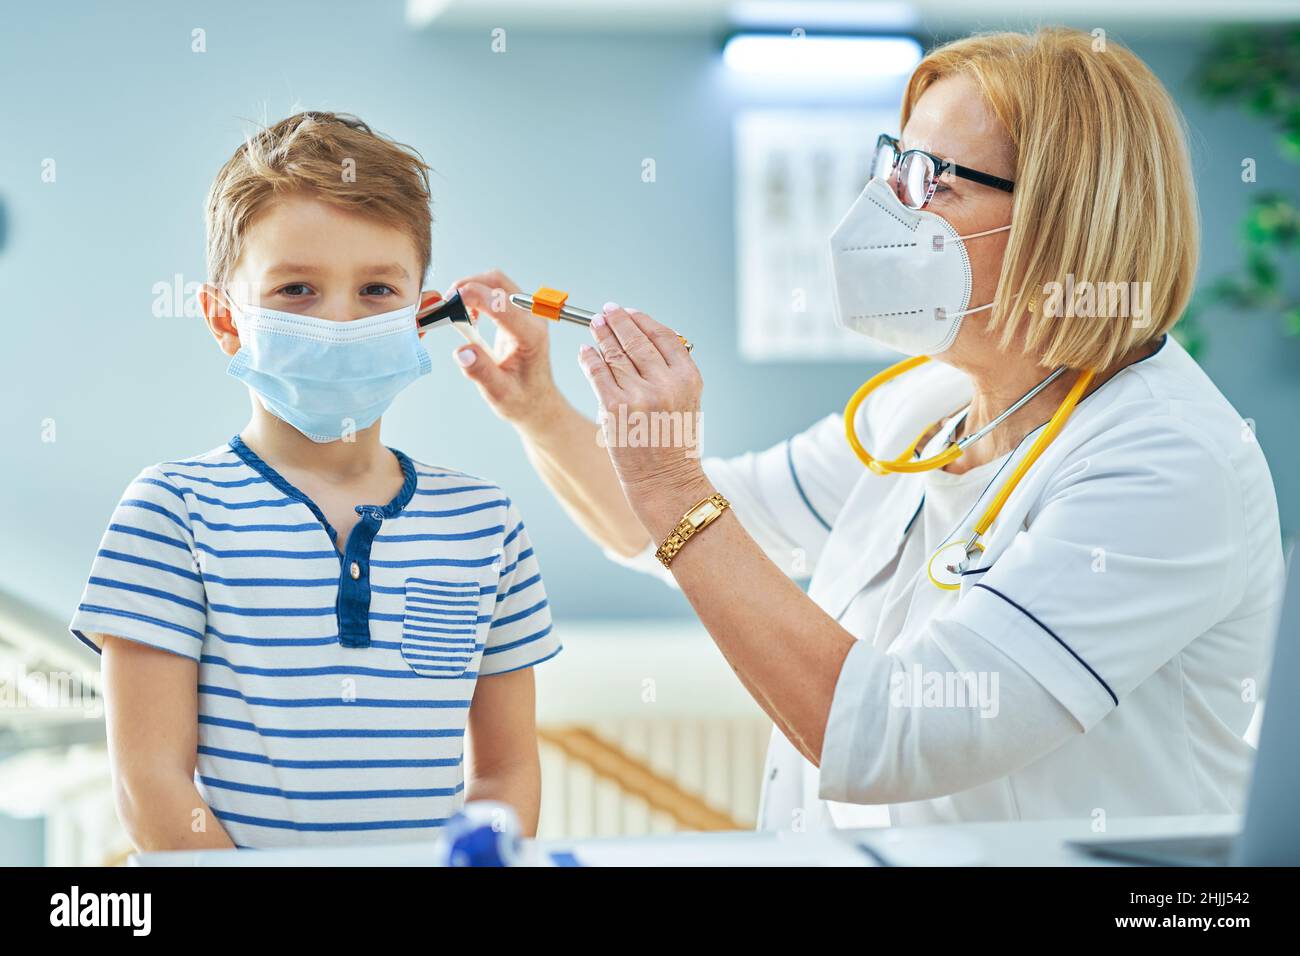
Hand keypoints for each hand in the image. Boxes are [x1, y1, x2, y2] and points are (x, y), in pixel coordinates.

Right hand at [447, 269, 563, 432]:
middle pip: (498, 282)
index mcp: (531, 336)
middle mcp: (532, 319)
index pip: (502, 305)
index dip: (474, 297)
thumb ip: (481, 372)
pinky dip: (475, 296)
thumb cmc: (521, 399)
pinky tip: (467, 318)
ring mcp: (526, 313)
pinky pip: (494, 292)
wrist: (536, 402)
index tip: (449, 302)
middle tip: (446, 304)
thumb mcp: (499, 393)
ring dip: (470, 289)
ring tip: (455, 313)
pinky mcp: (517, 314)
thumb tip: (462, 352)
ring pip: (495, 282)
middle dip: (468, 285)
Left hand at [577, 303, 711, 536]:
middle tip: (605, 311)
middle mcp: (666, 383)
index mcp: (688, 378)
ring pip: (614, 354)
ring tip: (594, 325)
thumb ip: (670, 371)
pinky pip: (597, 372)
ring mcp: (639, 395)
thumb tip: (639, 338)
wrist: (665, 481)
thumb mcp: (686, 401)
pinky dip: (589, 357)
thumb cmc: (672, 441)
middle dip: (618, 321)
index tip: (629, 312)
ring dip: (601, 335)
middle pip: (636, 340)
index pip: (663, 336)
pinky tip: (585, 350)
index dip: (643, 320)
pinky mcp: (614, 408)